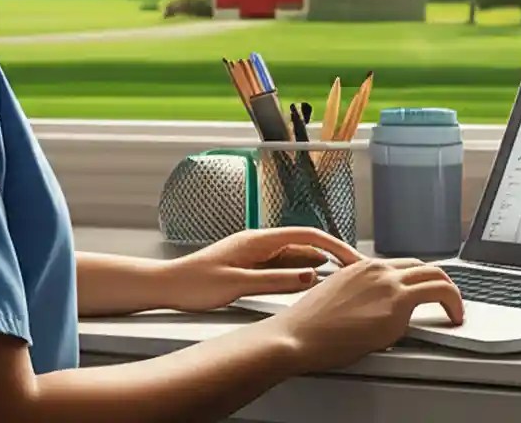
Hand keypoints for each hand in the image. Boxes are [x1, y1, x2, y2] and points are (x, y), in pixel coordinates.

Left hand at [164, 227, 362, 312]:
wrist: (168, 285)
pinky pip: (283, 266)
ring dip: (317, 264)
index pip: (307, 234)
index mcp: (258, 240)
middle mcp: (259, 242)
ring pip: (295, 256)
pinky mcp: (250, 265)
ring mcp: (255, 254)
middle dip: (331, 253)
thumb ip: (276, 280)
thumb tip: (311, 276)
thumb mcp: (238, 284)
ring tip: (339, 279)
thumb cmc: (195, 283)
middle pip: (305, 243)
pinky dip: (299, 273)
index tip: (352, 258)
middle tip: (353, 271)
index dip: (333, 244)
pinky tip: (309, 283)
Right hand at [269, 257, 465, 372]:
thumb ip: (364, 294)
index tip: (429, 290)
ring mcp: (389, 286)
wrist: (298, 334)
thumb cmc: (309, 323)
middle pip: (426, 267)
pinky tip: (452, 318)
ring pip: (437, 277)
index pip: (405, 265)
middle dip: (442, 283)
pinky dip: (451, 305)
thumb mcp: (338, 296)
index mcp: (363, 266)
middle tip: (449, 300)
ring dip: (452, 293)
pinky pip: (435, 297)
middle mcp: (379, 270)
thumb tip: (379, 307)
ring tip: (456, 309)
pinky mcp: (396, 306)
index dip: (421, 279)